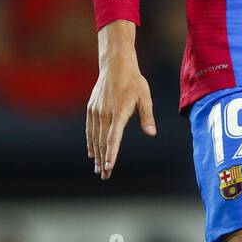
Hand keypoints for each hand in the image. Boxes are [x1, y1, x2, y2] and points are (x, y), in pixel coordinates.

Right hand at [87, 22, 155, 179]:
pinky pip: (89, 129)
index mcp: (119, 113)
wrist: (116, 65)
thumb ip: (147, 116)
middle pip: (102, 142)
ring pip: (94, 137)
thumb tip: (151, 133)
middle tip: (104, 176)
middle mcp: (105, 114)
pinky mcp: (91, 108)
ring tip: (98, 168)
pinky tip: (92, 152)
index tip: (109, 167)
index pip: (113, 138)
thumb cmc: (134, 82)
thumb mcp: (145, 97)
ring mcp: (96, 111)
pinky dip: (90, 141)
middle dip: (104, 160)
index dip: (111, 154)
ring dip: (96, 154)